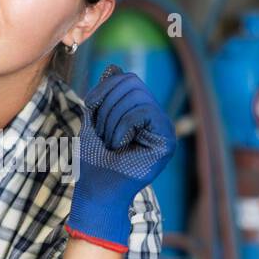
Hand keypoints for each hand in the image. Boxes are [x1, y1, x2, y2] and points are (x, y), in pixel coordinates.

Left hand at [67, 64, 175, 250]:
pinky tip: (120, 146)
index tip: (91, 113)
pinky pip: (144, 112)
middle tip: (102, 134)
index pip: (126, 78)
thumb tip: (115, 67)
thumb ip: (105, 95)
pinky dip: (124, 127)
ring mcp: (164, 129)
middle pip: (132, 82)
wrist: (96, 190)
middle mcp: (156, 118)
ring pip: (138, 96)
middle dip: (107, 105)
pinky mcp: (167, 141)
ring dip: (113, 120)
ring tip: (111, 143)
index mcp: (141, 112)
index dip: (104, 89)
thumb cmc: (93, 160)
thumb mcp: (94, 119)